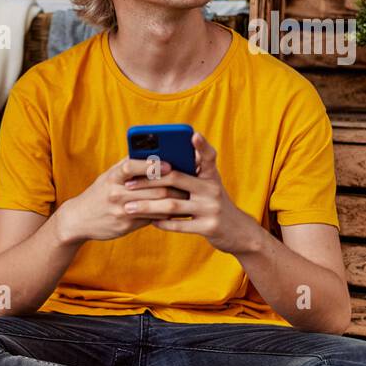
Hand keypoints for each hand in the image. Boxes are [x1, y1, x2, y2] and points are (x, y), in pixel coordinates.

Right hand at [56, 156, 187, 243]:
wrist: (78, 219)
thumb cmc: (98, 193)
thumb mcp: (108, 176)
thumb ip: (127, 165)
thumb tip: (153, 152)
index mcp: (112, 177)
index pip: (132, 166)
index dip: (152, 165)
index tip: (169, 164)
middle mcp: (116, 193)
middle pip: (152, 188)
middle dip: (173, 185)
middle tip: (189, 182)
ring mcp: (121, 210)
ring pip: (156, 204)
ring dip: (174, 200)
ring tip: (187, 195)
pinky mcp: (126, 225)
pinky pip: (152, 218)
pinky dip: (165, 213)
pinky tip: (175, 210)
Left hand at [120, 132, 264, 254]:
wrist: (238, 232)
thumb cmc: (213, 204)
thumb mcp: (208, 186)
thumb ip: (192, 173)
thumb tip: (162, 159)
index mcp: (211, 176)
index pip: (208, 157)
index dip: (201, 145)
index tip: (192, 134)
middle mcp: (213, 189)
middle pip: (175, 179)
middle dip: (148, 181)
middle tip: (128, 184)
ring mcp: (211, 209)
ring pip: (173, 204)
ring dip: (148, 206)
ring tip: (129, 208)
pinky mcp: (209, 227)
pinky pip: (180, 225)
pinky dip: (163, 222)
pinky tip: (150, 221)